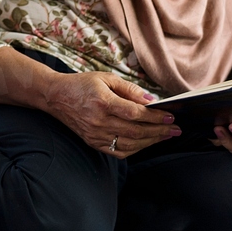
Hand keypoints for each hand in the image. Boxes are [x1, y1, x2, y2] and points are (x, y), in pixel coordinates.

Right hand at [38, 71, 181, 158]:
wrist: (56, 97)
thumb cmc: (82, 85)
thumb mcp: (106, 78)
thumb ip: (129, 89)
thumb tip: (151, 101)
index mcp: (103, 102)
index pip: (136, 114)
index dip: (156, 117)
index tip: (170, 116)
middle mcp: (99, 121)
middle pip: (136, 131)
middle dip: (160, 131)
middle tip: (176, 129)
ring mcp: (95, 134)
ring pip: (130, 144)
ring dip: (151, 141)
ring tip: (165, 136)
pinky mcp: (93, 142)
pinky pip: (118, 151)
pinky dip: (136, 149)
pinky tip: (146, 143)